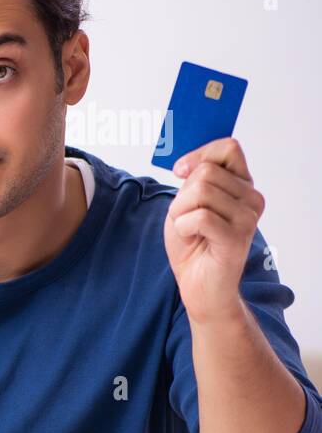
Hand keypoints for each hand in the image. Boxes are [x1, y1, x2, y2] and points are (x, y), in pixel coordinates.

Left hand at [163, 138, 264, 324]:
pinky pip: (199, 216)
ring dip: (181, 213)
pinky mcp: (237, 236)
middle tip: (187, 219)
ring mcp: (248, 217)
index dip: (199, 155)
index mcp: (242, 185)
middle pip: (206, 172)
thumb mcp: (187, 202)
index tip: (180, 172)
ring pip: (200, 192)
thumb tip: (188, 164)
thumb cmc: (192, 243)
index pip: (228, 148)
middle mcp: (252, 198)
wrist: (200, 285)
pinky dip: (183, 227)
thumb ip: (195, 178)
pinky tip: (193, 240)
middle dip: (182, 196)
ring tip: (191, 231)